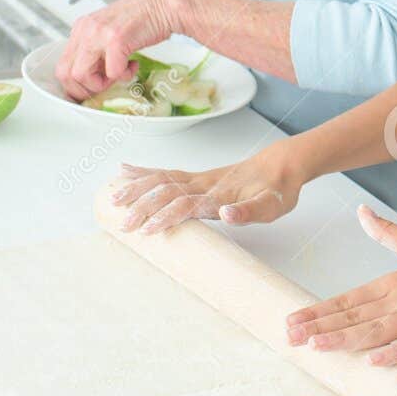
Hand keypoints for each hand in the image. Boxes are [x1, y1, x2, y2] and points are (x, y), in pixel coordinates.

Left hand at [56, 0, 178, 99]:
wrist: (165, 4)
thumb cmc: (144, 19)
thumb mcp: (110, 32)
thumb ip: (97, 50)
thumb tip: (93, 77)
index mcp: (81, 28)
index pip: (63, 65)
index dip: (77, 83)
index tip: (94, 87)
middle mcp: (85, 29)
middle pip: (66, 73)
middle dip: (87, 88)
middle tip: (106, 85)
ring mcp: (98, 33)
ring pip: (81, 76)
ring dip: (102, 84)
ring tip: (120, 74)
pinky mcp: (116, 40)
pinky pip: (111, 73)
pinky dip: (124, 76)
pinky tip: (134, 64)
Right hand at [107, 145, 307, 234]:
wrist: (282, 165)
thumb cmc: (277, 190)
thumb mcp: (272, 206)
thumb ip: (249, 211)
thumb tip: (227, 214)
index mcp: (220, 193)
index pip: (187, 204)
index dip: (166, 216)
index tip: (147, 230)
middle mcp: (205, 183)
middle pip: (167, 191)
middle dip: (143, 206)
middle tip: (122, 224)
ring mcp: (200, 178)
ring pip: (162, 179)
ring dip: (137, 187)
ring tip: (113, 197)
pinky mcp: (198, 176)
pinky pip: (167, 172)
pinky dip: (144, 172)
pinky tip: (125, 171)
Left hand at [286, 206, 396, 365]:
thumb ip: (386, 231)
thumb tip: (361, 211)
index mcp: (392, 282)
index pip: (347, 299)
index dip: (318, 310)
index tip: (292, 319)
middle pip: (354, 316)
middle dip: (319, 327)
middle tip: (290, 337)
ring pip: (376, 331)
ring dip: (345, 340)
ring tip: (317, 347)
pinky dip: (393, 353)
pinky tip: (373, 361)